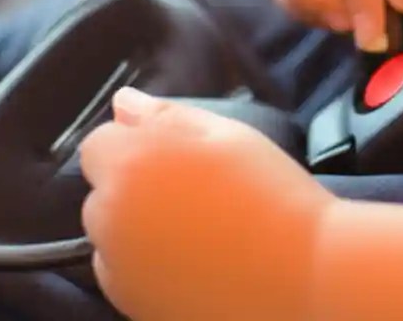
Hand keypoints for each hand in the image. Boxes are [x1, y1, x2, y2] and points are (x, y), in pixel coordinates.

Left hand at [80, 88, 334, 320]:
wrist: (302, 272)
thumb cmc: (271, 194)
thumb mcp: (225, 134)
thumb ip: (163, 115)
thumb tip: (122, 102)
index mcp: (130, 163)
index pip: (100, 143)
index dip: (137, 145)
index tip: (178, 159)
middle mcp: (110, 215)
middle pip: (102, 191)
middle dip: (133, 188)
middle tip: (194, 195)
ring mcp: (116, 265)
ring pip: (110, 234)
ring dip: (135, 228)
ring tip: (197, 231)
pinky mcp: (129, 302)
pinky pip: (122, 273)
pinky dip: (145, 266)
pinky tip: (193, 261)